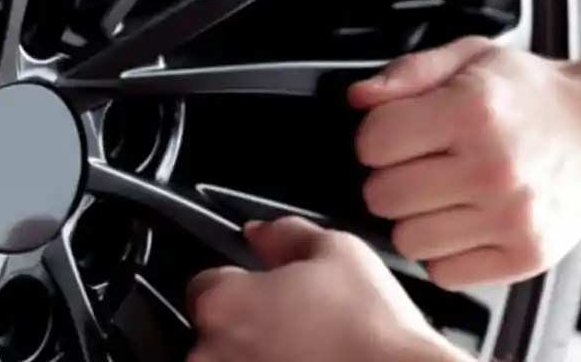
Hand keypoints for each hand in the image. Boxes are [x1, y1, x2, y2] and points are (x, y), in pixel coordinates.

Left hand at [185, 217, 470, 361]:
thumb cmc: (374, 329)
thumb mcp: (339, 253)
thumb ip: (286, 235)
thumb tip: (260, 233)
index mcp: (224, 304)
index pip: (206, 284)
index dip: (243, 284)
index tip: (269, 291)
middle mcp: (210, 354)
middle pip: (216, 331)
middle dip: (248, 325)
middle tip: (298, 325)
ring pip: (234, 361)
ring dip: (260, 355)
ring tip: (311, 352)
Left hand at [349, 36, 580, 289]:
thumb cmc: (532, 95)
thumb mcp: (471, 57)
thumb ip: (409, 73)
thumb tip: (358, 98)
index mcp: (472, 111)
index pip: (374, 142)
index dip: (376, 137)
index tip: (396, 134)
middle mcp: (492, 167)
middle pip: (383, 196)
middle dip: (390, 179)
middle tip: (420, 166)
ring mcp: (511, 218)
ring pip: (407, 240)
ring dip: (415, 219)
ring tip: (444, 195)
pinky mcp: (525, 256)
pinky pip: (444, 273)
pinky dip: (446, 252)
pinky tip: (466, 221)